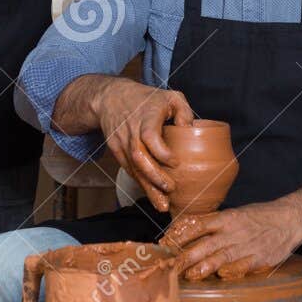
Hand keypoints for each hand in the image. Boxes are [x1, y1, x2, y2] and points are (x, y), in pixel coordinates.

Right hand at [94, 81, 195, 213]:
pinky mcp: (116, 150)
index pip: (150, 137)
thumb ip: (184, 111)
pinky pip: (128, 169)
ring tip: (162, 205)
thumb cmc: (145, 98)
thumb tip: (192, 131)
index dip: (162, 152)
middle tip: (170, 190)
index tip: (176, 163)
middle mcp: (131, 131)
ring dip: (147, 188)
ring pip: (133, 168)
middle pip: (139, 157)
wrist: (110, 98)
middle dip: (154, 177)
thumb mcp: (170, 96)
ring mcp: (121, 142)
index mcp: (146, 116)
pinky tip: (152, 194)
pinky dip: (140, 183)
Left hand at [163, 201, 301, 281]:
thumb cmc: (259, 218)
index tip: (164, 243)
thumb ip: (214, 225)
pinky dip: (231, 271)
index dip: (180, 234)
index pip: (198, 224)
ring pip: (221, 257)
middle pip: (205, 243)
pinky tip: (220, 276)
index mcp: (226, 218)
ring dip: (204, 267)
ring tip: (189, 274)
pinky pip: (243, 267)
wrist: (290, 218)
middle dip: (186, 255)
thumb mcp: (236, 215)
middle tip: (169, 265)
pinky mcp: (259, 259)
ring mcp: (247, 246)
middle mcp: (234, 232)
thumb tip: (187, 231)